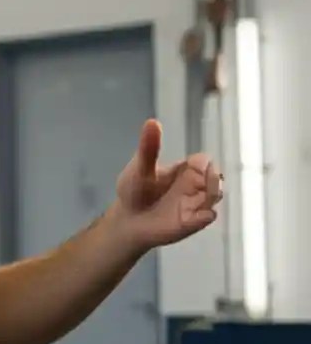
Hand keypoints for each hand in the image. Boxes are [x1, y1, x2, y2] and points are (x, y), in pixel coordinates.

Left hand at [111, 119, 223, 249]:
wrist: (127, 219)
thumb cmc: (134, 190)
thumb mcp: (140, 167)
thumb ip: (148, 147)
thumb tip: (152, 122)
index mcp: (185, 169)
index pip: (204, 160)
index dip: (204, 163)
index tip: (197, 165)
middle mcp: (195, 185)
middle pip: (216, 177)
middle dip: (215, 179)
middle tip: (206, 181)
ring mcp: (195, 203)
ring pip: (215, 196)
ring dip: (213, 195)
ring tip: (203, 197)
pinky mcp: (192, 221)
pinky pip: (207, 217)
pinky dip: (205, 215)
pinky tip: (198, 215)